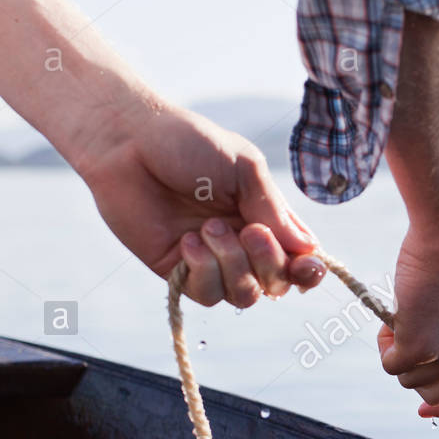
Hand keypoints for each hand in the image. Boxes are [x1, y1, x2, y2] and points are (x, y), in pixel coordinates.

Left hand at [77, 104, 325, 306]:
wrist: (129, 142)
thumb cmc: (189, 144)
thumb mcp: (245, 170)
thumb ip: (275, 213)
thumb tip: (308, 251)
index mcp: (266, 218)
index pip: (299, 259)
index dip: (308, 271)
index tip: (308, 266)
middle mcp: (242, 244)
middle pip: (275, 284)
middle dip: (268, 263)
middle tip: (249, 231)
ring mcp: (211, 260)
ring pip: (243, 295)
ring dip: (233, 265)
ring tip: (209, 228)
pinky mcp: (177, 271)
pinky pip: (206, 294)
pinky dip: (203, 270)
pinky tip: (188, 241)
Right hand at [377, 221, 438, 417]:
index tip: (425, 410)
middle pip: (437, 393)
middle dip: (416, 374)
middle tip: (403, 343)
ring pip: (409, 378)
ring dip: (397, 353)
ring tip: (401, 314)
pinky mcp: (420, 347)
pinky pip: (390, 363)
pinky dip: (384, 344)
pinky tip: (392, 314)